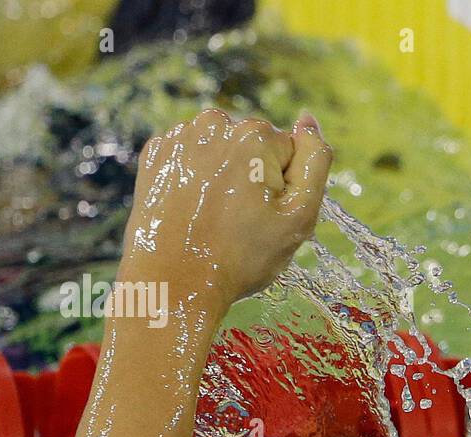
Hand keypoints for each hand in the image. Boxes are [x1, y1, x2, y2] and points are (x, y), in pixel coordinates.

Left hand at [119, 109, 332, 318]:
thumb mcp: (299, 216)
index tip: (267, 215)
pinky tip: (193, 207)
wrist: (174, 282)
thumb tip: (308, 119)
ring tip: (216, 215)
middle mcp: (215, 123)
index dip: (285, 188)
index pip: (290, 153)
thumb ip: (315, 161)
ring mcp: (180, 136)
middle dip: (255, 178)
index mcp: (255, 135)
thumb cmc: (242, 255)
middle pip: (255, 147)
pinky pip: (191, 157)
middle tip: (242, 220)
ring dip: (225, 176)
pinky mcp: (156, 153)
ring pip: (222, 150)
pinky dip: (196, 177)